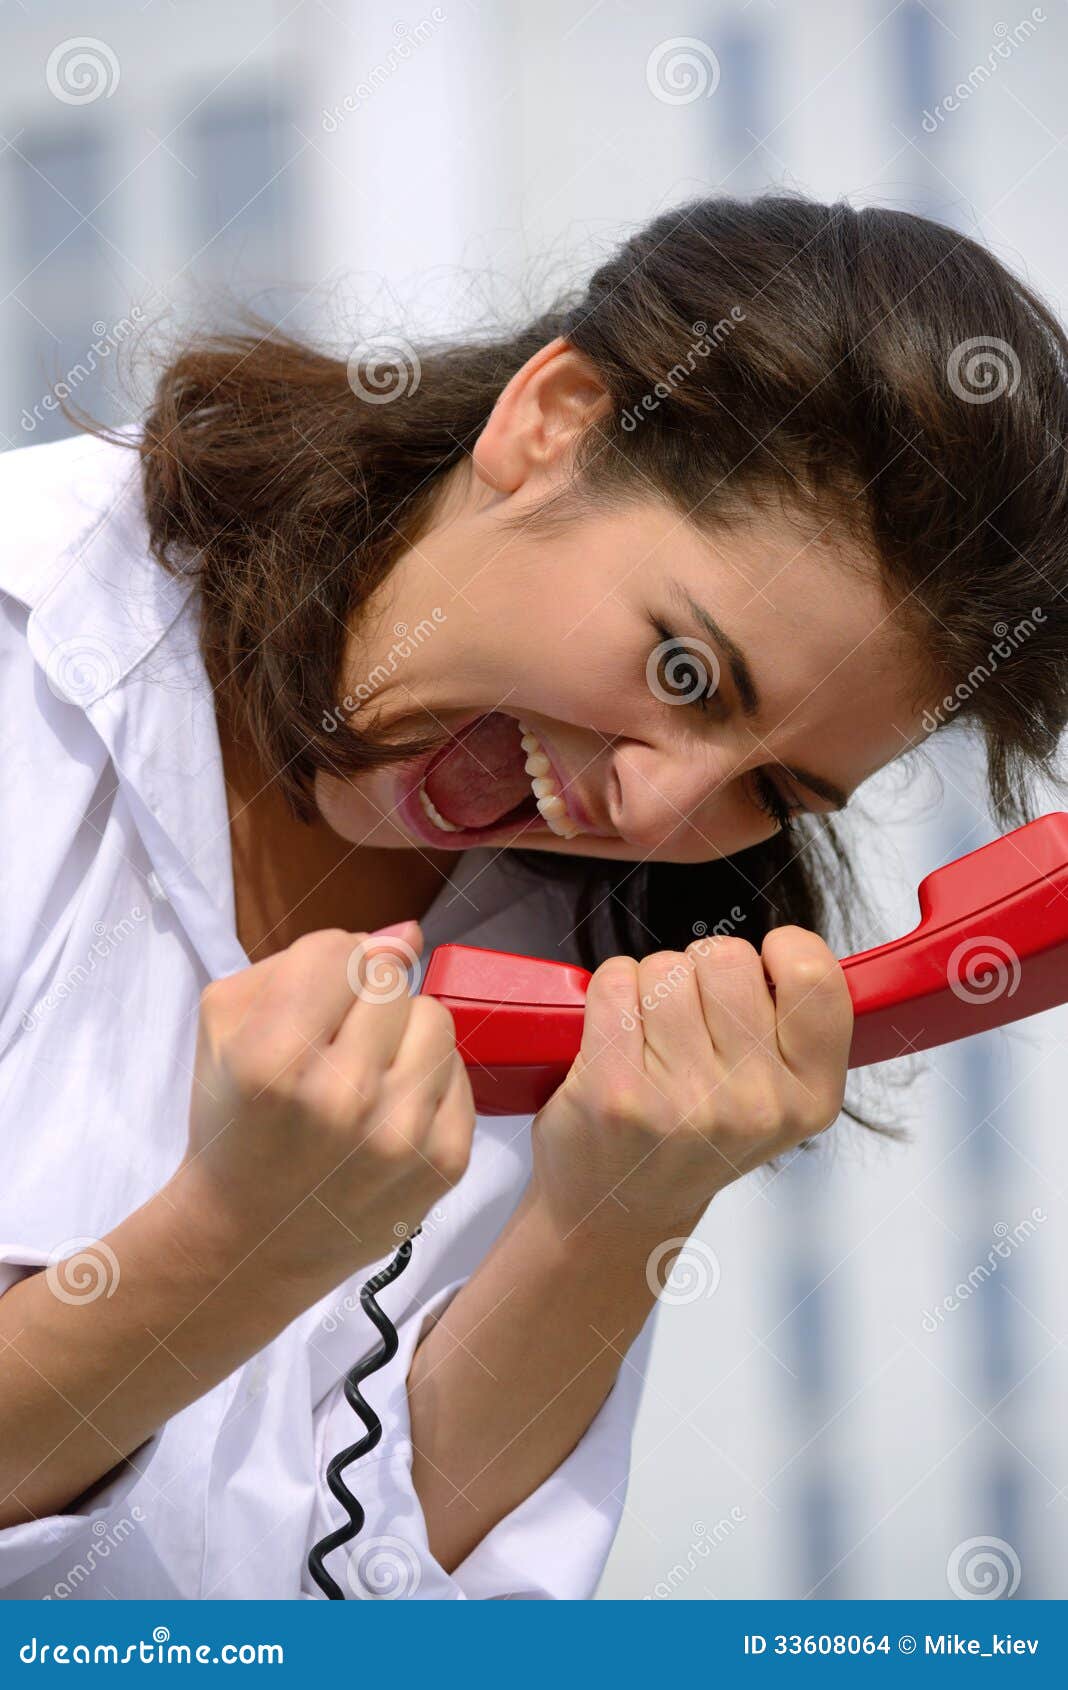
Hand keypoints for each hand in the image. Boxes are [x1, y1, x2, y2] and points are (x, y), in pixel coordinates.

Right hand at [172, 921, 474, 1288]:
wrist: (252, 1240)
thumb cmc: (236, 1121)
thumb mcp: (227, 1027)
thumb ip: (304, 959)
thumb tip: (406, 934)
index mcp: (271, 1061)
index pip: (335, 949)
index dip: (322, 964)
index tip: (308, 1001)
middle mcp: (339, 1099)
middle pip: (388, 979)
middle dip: (362, 997)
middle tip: (333, 1043)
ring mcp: (399, 1136)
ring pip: (434, 1016)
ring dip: (402, 1032)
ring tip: (366, 1071)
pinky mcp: (444, 1162)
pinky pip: (459, 1070)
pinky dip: (428, 1078)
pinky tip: (390, 1107)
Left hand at [530, 927, 852, 1244]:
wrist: (621, 1211)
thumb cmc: (694, 1139)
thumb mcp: (773, 1100)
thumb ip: (790, 1028)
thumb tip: (779, 947)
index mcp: (810, 1099)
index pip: (815, 977)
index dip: (781, 951)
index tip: (758, 971)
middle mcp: (755, 1105)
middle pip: (728, 957)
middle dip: (702, 970)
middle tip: (690, 1018)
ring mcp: (685, 1101)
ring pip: (666, 967)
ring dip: (650, 984)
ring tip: (650, 1035)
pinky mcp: (618, 1092)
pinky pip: (613, 982)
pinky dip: (608, 993)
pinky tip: (614, 1036)